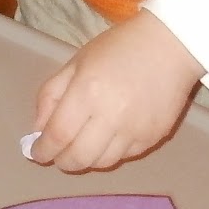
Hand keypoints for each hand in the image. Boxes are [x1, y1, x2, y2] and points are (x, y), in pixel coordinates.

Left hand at [26, 12, 205, 170]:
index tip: (37, 151)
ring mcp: (135, 130)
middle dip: (62, 161)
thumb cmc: (119, 48)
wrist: (171, 45)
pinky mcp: (154, 137)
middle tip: (59, 154)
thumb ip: (51, 95)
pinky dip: (112, 152)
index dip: (43, 150)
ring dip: (87, 159)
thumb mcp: (76, 62)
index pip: (57, 135)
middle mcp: (111, 116)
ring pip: (102, 163)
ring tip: (84, 145)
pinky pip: (126, 156)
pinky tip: (110, 137)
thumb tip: (39, 129)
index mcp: (87, 92)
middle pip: (78, 158)